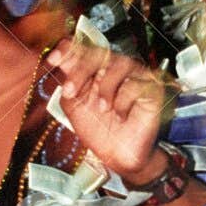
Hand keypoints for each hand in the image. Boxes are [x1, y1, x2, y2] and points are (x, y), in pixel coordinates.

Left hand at [45, 39, 171, 185]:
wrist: (117, 156)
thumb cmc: (98, 130)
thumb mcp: (75, 106)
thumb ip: (68, 82)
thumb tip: (58, 60)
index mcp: (96, 70)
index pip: (84, 49)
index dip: (68, 49)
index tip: (52, 59)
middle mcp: (116, 68)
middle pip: (100, 53)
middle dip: (81, 71)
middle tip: (70, 91)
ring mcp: (136, 76)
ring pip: (121, 64)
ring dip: (106, 87)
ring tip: (102, 108)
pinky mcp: (152, 89)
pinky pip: (136, 85)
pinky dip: (123, 102)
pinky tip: (121, 116)